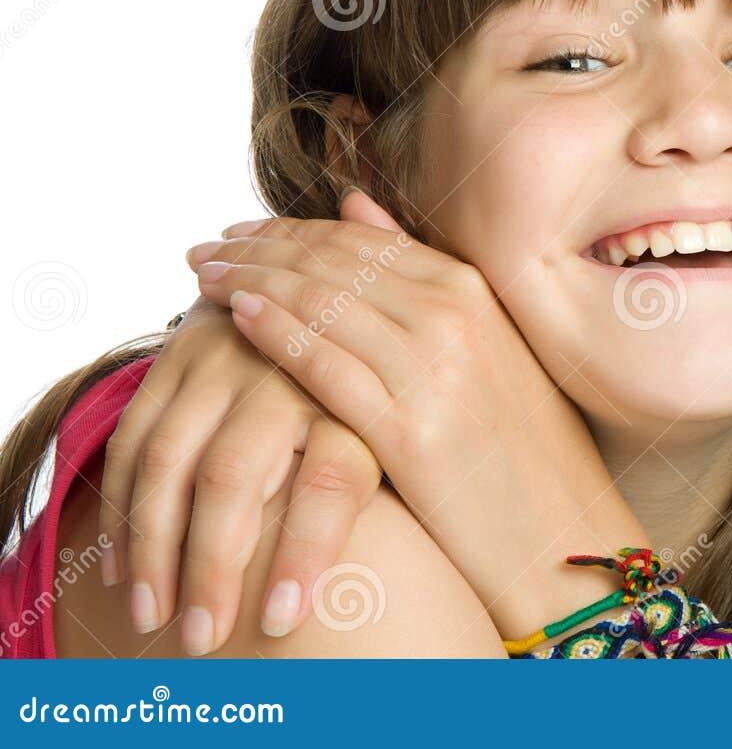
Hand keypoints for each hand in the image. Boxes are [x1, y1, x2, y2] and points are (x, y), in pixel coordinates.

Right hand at [99, 292, 382, 653]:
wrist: (327, 307)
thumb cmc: (374, 409)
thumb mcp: (396, 446)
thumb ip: (390, 503)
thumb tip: (388, 601)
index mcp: (357, 400)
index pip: (330, 482)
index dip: (305, 553)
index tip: (282, 623)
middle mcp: (290, 375)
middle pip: (233, 474)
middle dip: (210, 565)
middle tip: (202, 640)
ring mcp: (226, 360)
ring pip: (168, 458)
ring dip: (151, 548)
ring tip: (153, 619)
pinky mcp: (177, 358)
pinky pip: (133, 437)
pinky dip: (119, 508)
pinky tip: (122, 571)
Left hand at [187, 190, 644, 639]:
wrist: (563, 531)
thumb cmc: (519, 445)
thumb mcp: (482, 343)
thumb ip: (416, 275)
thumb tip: (355, 203)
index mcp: (475, 291)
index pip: (360, 239)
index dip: (289, 230)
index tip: (239, 234)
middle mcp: (456, 316)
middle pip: (332, 262)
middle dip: (258, 249)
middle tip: (201, 252)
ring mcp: (435, 369)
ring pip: (321, 303)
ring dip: (252, 282)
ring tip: (202, 282)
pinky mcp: (412, 429)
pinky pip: (327, 366)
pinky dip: (277, 334)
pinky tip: (236, 320)